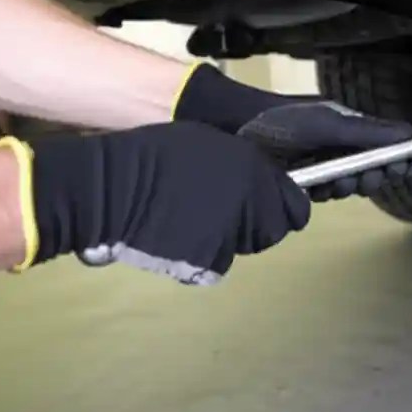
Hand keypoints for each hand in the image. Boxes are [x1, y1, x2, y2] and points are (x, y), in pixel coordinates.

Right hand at [5, 122, 308, 284]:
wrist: (116, 186)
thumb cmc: (158, 156)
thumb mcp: (213, 145)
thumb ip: (244, 166)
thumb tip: (258, 181)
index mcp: (258, 174)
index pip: (295, 207)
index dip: (282, 208)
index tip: (267, 207)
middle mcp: (255, 207)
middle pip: (272, 232)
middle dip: (255, 226)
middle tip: (219, 212)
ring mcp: (234, 238)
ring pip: (241, 248)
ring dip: (226, 240)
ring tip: (189, 220)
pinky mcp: (209, 264)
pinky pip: (213, 266)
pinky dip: (199, 259)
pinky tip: (175, 238)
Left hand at [172, 64, 411, 200]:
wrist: (231, 132)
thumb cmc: (279, 120)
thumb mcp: (326, 122)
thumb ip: (365, 131)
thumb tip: (407, 133)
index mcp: (345, 129)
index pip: (383, 146)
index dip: (401, 157)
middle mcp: (335, 148)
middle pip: (370, 168)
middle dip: (378, 174)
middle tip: (378, 175)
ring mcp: (319, 167)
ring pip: (350, 184)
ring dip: (352, 184)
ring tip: (345, 180)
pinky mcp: (302, 186)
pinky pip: (327, 194)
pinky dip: (330, 192)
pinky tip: (324, 188)